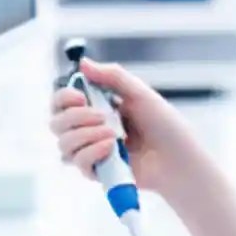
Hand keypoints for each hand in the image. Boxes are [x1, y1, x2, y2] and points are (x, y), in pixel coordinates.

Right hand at [50, 59, 199, 193]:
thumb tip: (83, 63)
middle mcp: (90, 129)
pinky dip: (91, 152)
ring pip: (64, 144)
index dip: (63, 98)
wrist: (179, 158)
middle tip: (101, 116)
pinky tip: (111, 148)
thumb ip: (112, 76)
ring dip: (85, 135)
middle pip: (56, 123)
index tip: (79, 96)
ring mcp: (92, 151)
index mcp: (97, 107)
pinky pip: (78, 163)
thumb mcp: (139, 93)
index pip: (62, 102)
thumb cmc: (165, 125)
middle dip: (74, 117)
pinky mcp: (98, 172)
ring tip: (112, 134)